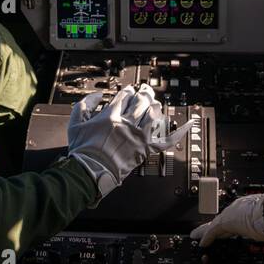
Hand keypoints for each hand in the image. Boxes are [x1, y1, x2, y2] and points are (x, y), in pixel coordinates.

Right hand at [66, 85, 193, 197]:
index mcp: (111, 116)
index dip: (128, 91)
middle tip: (145, 91)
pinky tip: (188, 124)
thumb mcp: (75, 123)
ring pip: (154, 114)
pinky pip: (167, 140)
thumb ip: (84, 105)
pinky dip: (179, 132)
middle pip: (142, 101)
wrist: (90, 173)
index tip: (128, 92)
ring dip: (155, 106)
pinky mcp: (146, 150)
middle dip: (144, 93)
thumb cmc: (83, 152)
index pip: (125, 95)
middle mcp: (128, 124)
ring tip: (154, 103)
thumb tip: (97, 96)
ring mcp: (139, 137)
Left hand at [190, 193, 263, 246]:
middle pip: (223, 219)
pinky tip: (201, 242)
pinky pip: (212, 231)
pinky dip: (207, 237)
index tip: (230, 227)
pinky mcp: (226, 222)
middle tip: (206, 232)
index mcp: (252, 206)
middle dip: (215, 226)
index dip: (232, 223)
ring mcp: (233, 214)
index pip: (238, 216)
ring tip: (197, 236)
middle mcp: (241, 208)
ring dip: (207, 231)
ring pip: (215, 224)